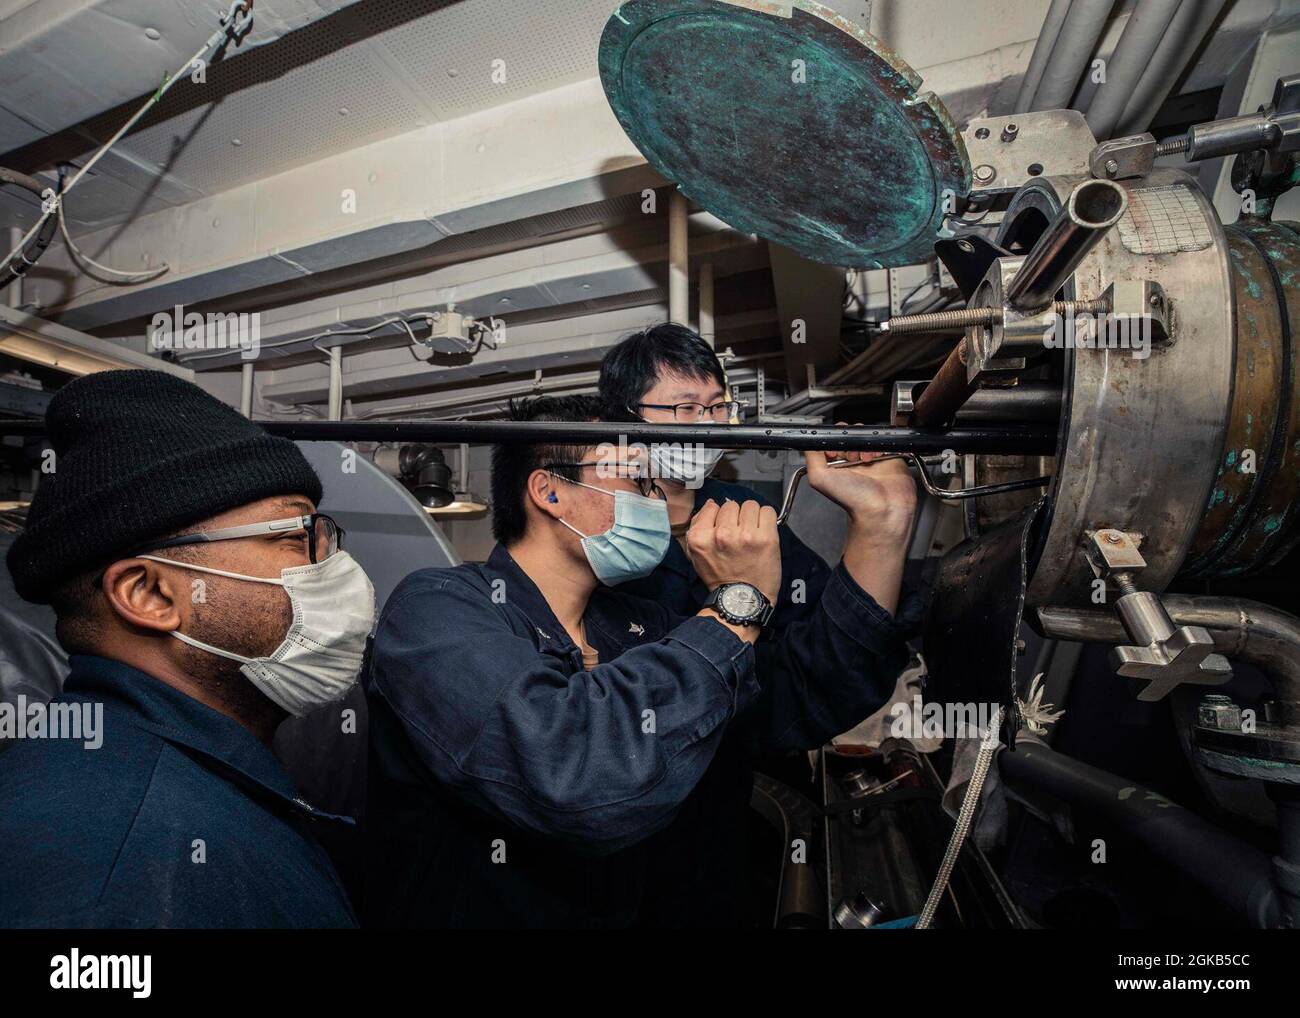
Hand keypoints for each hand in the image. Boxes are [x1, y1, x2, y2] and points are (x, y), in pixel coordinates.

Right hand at [687, 498, 780, 605]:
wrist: (741, 600)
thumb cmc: (720, 578)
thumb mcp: (696, 555)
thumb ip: (697, 527)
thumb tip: (710, 505)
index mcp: (700, 537)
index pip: (712, 506)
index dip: (720, 516)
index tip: (725, 527)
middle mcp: (721, 534)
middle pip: (731, 505)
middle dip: (736, 517)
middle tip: (739, 533)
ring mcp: (745, 535)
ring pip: (750, 505)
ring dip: (752, 517)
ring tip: (752, 534)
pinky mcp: (766, 538)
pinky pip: (768, 511)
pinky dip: (767, 519)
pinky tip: (763, 532)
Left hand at [805, 424, 917, 542]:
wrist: (881, 510)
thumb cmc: (853, 501)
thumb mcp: (819, 478)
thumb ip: (811, 458)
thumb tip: (808, 442)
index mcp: (836, 465)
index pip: (833, 441)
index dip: (834, 440)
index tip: (835, 448)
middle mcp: (853, 461)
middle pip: (851, 436)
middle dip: (850, 441)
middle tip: (851, 455)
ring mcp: (871, 458)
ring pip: (867, 438)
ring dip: (865, 443)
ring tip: (864, 457)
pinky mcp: (888, 457)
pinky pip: (884, 441)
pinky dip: (879, 445)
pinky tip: (876, 456)